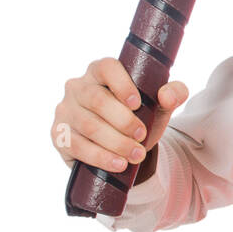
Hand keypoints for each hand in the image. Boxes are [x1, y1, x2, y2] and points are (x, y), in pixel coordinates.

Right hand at [52, 57, 188, 173]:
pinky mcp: (58, 134)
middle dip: (123, 121)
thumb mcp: (160, 106)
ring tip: (136, 154)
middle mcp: (78, 86)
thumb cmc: (140, 117)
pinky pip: (76, 145)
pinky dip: (100, 157)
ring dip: (115, 143)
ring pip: (89, 125)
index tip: (138, 104)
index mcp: (100, 71)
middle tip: (142, 135)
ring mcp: (65, 110)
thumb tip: (167, 95)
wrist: (122, 147)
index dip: (122, 84)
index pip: (107, 67)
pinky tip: (117, 163)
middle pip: (98, 100)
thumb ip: (173, 94)